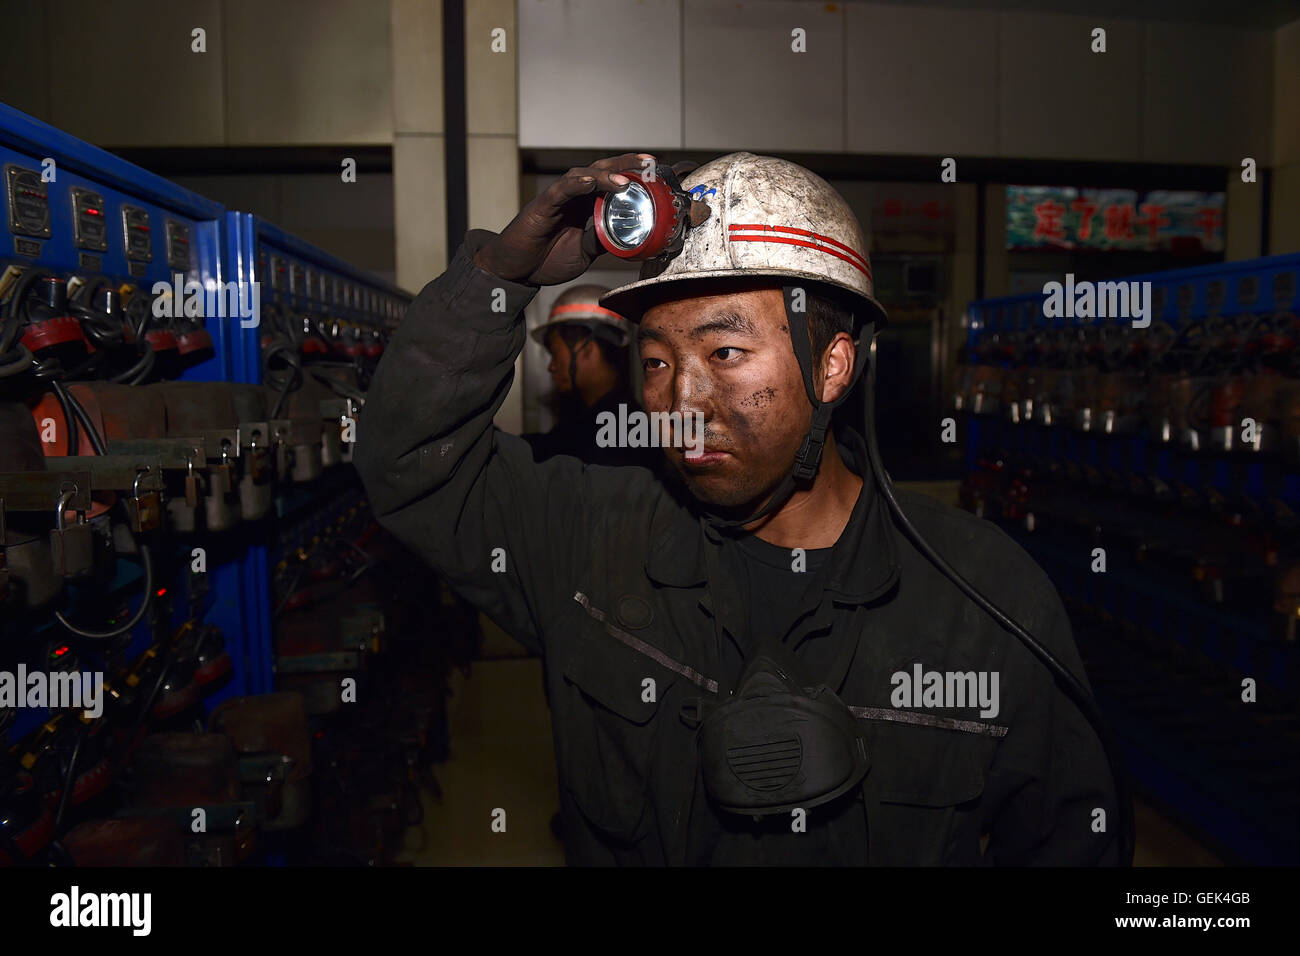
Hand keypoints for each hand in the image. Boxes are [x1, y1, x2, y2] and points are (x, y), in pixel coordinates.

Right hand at [472, 153, 698, 286]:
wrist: (516, 270)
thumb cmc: (546, 258)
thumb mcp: (585, 251)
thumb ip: (604, 239)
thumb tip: (632, 237)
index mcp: (586, 205)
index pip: (613, 182)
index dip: (634, 175)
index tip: (658, 173)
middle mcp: (574, 196)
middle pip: (603, 171)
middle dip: (627, 165)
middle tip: (650, 162)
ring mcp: (558, 198)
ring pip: (584, 175)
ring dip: (606, 175)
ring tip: (625, 179)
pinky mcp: (542, 205)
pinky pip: (561, 190)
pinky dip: (577, 184)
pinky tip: (591, 182)